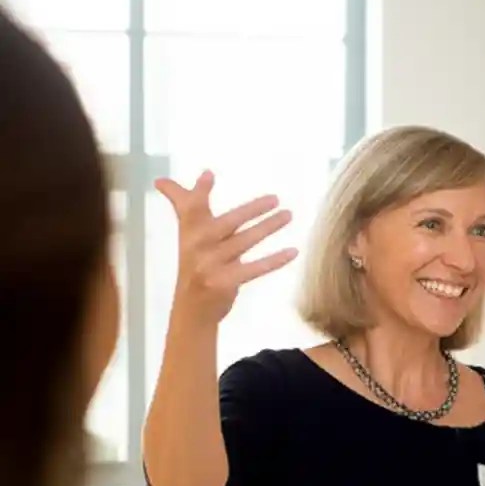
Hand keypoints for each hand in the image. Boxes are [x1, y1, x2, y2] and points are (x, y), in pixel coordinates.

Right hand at [155, 171, 296, 326]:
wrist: (192, 310)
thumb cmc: (195, 265)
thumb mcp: (190, 236)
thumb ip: (192, 206)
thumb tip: (190, 175)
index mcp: (189, 233)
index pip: (192, 208)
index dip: (199, 192)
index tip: (209, 175)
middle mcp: (197, 247)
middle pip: (228, 222)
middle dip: (252, 209)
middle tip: (275, 198)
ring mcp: (210, 265)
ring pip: (245, 241)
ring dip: (269, 227)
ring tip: (288, 215)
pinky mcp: (224, 282)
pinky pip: (255, 268)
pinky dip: (275, 260)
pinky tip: (293, 251)